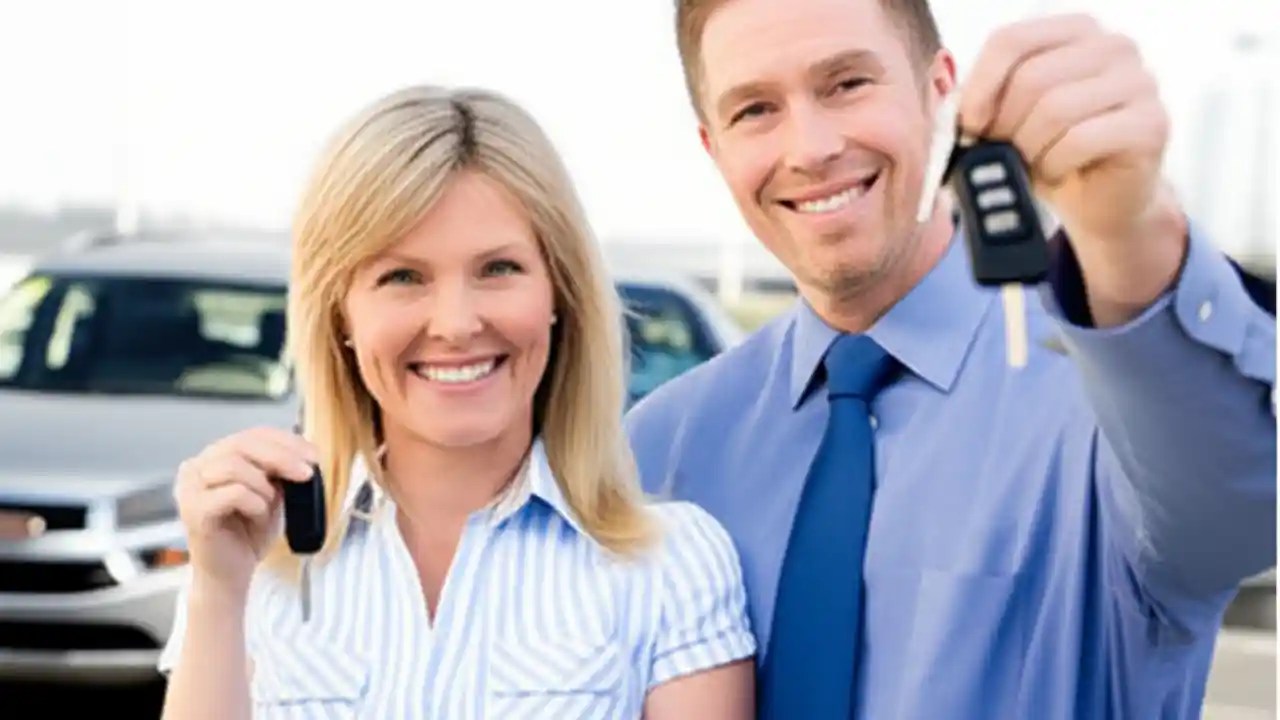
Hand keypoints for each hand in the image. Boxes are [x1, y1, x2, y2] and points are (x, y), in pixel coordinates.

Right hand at [173, 427, 317, 600]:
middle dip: (282, 456)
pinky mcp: (193, 511)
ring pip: (234, 465)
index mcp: (213, 458)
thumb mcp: (271, 494)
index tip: (314, 455)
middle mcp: (195, 468)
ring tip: (269, 506)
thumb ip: (279, 471)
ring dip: (264, 486)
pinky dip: (254, 503)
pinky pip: (233, 493)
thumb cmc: (248, 534)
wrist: (231, 574)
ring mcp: (189, 489)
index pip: (251, 435)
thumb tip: (304, 453)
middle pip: (241, 444)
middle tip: (307, 473)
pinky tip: (257, 516)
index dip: (285, 440)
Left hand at [957, 14, 1187, 323]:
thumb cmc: (1052, 152)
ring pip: (1055, 108)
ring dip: (1028, 148)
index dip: (979, 87)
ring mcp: (1139, 82)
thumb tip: (953, 103)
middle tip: (1001, 152)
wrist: (1101, 200)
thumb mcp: (1012, 118)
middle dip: (1004, 125)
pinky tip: (1055, 173)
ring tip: (1030, 164)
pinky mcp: (1151, 124)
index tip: (969, 125)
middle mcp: (1114, 46)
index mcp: (1075, 31)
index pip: (1010, 40)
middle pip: (1032, 77)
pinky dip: (1053, 165)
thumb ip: (985, 99)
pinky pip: (1081, 140)